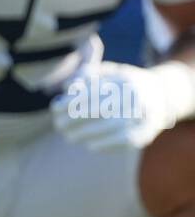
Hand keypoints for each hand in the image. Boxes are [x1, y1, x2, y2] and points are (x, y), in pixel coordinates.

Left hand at [50, 61, 182, 151]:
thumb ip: (86, 75)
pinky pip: (121, 141)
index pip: (93, 91)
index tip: (55, 108)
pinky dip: (103, 144)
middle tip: (58, 125)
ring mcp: (142, 116)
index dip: (71, 101)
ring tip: (70, 136)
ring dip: (84, 134)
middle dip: (74, 119)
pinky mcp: (145, 134)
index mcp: (124, 79)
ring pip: (109, 127)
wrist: (160, 97)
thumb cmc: (123, 85)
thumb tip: (67, 87)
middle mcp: (136, 96)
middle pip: (100, 109)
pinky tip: (89, 144)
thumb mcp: (107, 73)